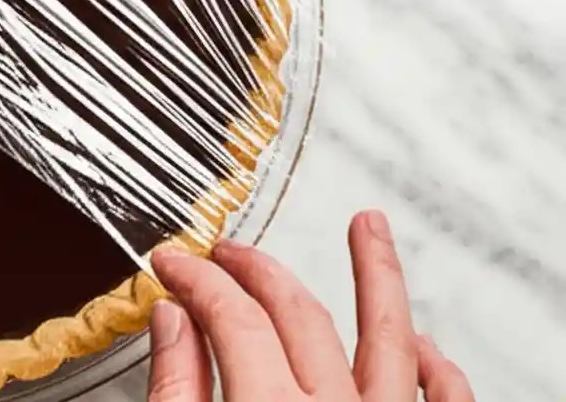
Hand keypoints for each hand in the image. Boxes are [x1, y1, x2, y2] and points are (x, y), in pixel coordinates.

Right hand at [145, 211, 474, 401]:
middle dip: (257, 271)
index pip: (232, 318)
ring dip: (377, 276)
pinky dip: (434, 367)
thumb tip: (171, 320)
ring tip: (371, 226)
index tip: (173, 263)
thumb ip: (177, 388)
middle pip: (297, 315)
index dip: (197, 279)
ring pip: (387, 339)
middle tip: (228, 251)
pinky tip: (424, 341)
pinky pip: (439, 400)